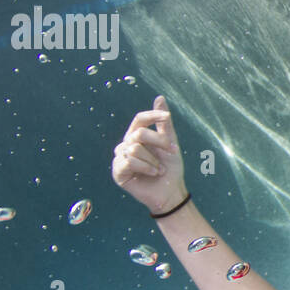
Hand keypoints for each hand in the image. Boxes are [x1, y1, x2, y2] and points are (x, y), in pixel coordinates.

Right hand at [112, 95, 187, 213]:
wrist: (171, 192)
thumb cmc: (171, 168)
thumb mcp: (170, 143)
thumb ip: (164, 123)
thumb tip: (159, 97)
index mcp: (137, 136)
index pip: (139, 119)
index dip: (152, 116)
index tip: (167, 117)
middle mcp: (126, 145)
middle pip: (139, 134)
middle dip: (159, 143)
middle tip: (171, 152)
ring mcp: (120, 158)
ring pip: (134, 149)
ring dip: (153, 160)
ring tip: (159, 169)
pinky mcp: (118, 172)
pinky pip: (129, 161)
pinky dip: (145, 167)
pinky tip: (152, 173)